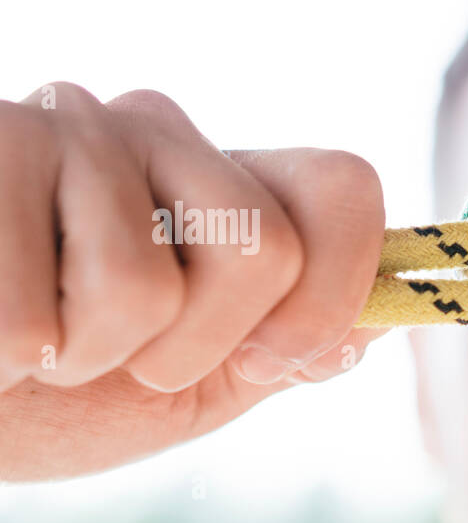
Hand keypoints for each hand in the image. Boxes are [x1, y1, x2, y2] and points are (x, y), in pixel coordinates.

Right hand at [0, 83, 386, 480]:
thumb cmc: (60, 395)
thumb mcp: (194, 385)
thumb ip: (284, 350)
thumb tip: (377, 324)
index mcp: (226, 184)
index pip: (346, 188)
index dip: (337, 289)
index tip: (275, 357)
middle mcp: (157, 131)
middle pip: (265, 248)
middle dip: (198, 349)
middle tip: (120, 354)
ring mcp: (68, 127)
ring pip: (144, 288)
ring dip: (88, 355)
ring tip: (39, 335)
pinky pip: (34, 315)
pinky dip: (7, 359)